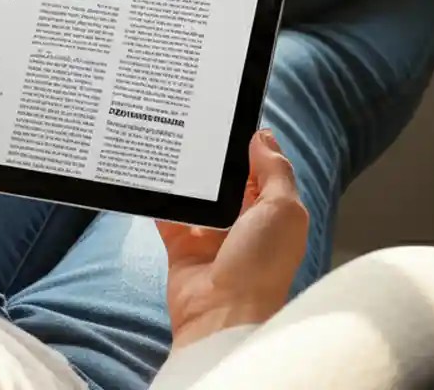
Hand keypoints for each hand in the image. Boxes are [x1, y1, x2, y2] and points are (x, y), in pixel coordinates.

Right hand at [157, 130, 308, 347]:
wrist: (223, 315)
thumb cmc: (262, 264)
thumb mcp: (283, 209)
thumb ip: (275, 171)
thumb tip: (262, 137)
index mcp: (273, 214)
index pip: (261, 172)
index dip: (249, 147)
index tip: (228, 117)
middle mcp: (244, 224)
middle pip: (226, 182)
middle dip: (213, 159)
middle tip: (194, 123)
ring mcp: (211, 237)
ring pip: (196, 196)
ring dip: (186, 176)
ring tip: (171, 140)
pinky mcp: (182, 248)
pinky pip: (167, 217)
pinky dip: (159, 201)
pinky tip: (151, 175)